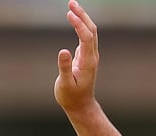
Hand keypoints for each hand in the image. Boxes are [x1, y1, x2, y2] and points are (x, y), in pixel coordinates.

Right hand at [54, 0, 101, 114]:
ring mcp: (90, 56)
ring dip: (82, 18)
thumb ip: (64, 68)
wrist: (81, 105)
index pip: (86, 37)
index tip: (69, 14)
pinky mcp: (86, 57)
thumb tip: (63, 50)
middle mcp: (92, 56)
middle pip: (91, 30)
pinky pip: (86, 37)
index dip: (78, 24)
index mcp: (88, 61)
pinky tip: (75, 20)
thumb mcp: (64, 84)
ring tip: (72, 7)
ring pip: (90, 32)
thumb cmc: (71, 97)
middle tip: (71, 2)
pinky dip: (81, 25)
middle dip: (82, 15)